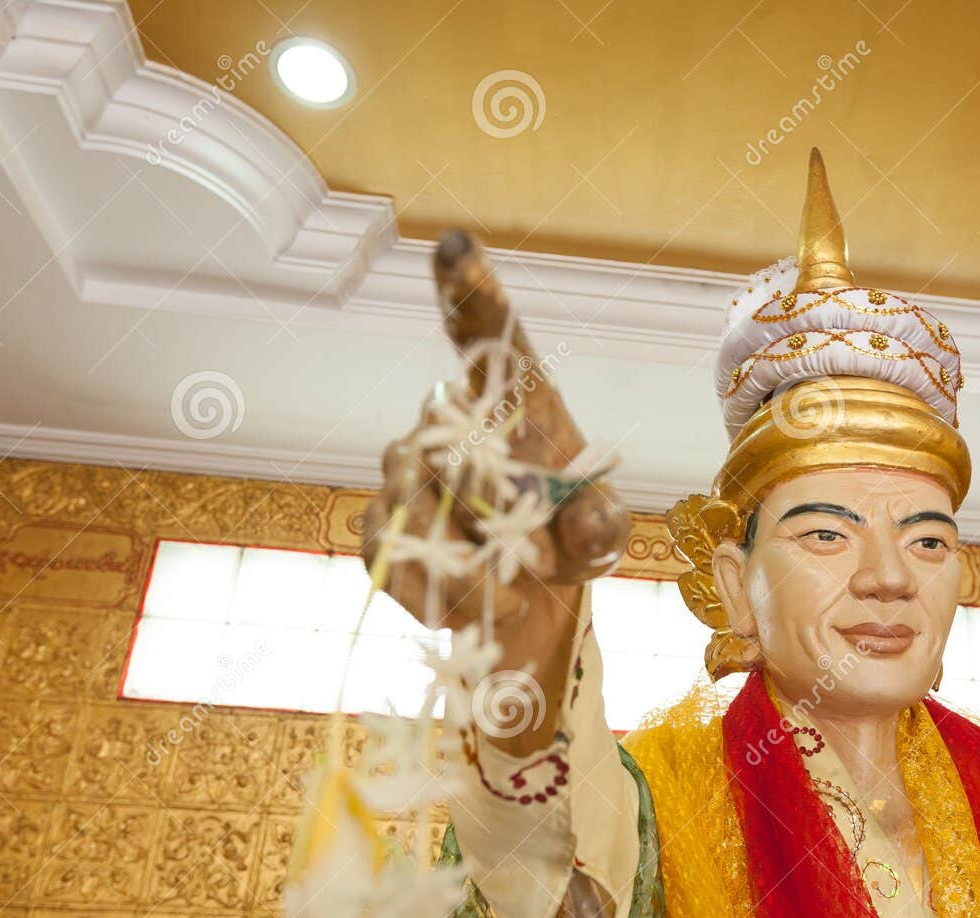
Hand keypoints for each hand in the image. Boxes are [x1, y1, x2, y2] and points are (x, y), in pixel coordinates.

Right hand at [361, 231, 628, 754]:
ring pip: (415, 496)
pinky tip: (476, 597)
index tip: (456, 246)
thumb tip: (590, 520)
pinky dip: (439, 587)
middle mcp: (450, 424)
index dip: (470, 294)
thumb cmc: (567, 545)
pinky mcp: (378, 526)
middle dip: (492, 508)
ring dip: (469, 553)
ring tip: (510, 579)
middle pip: (446, 437)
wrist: (527, 608)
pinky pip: (395, 550)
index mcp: (515, 406)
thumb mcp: (600, 537)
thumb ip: (601, 527)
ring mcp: (404, 473)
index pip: (489, 340)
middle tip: (534, 553)